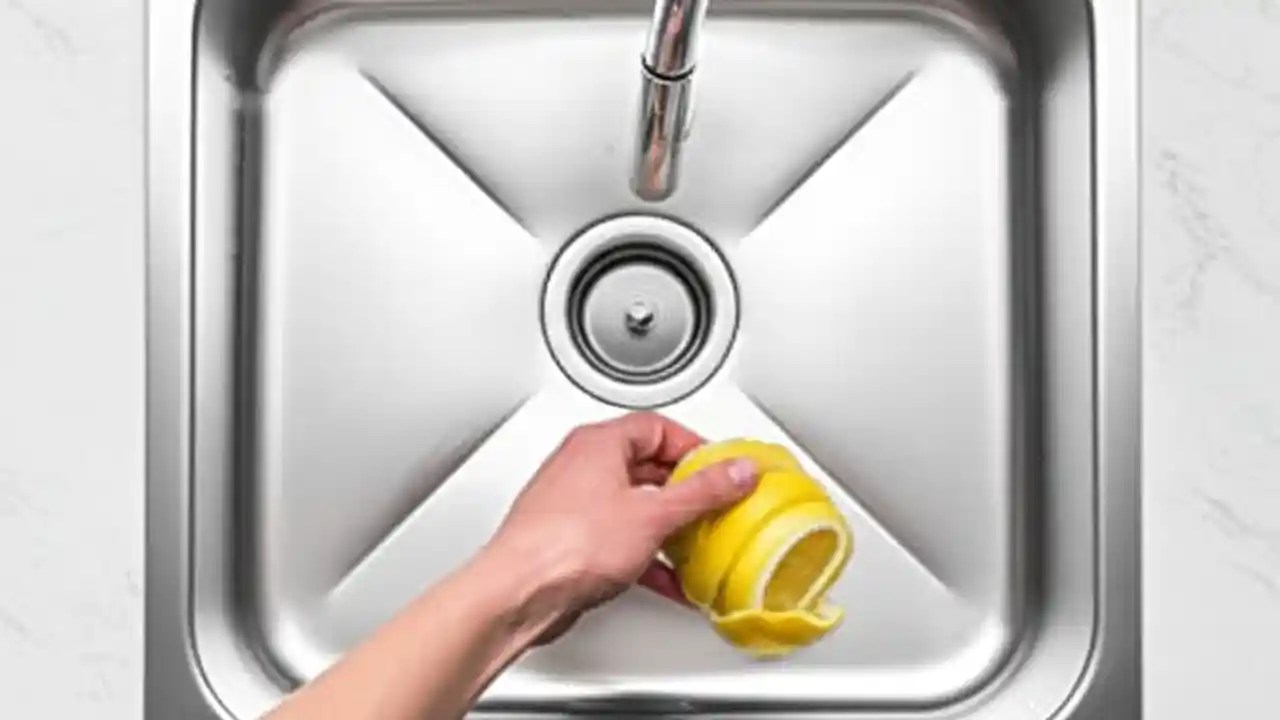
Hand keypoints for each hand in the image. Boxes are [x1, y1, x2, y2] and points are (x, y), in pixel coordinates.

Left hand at [480, 412, 758, 644]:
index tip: (721, 468)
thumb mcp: (653, 514)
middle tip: (714, 503)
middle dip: (685, 489)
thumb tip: (736, 471)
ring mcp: (573, 503)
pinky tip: (668, 577)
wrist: (518, 593)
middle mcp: (582, 466)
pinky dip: (647, 553)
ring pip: (634, 504)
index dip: (694, 446)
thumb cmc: (565, 544)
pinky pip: (620, 537)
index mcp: (599, 443)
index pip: (657, 427)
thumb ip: (702, 492)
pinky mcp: (571, 540)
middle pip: (647, 465)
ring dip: (668, 524)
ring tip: (695, 541)